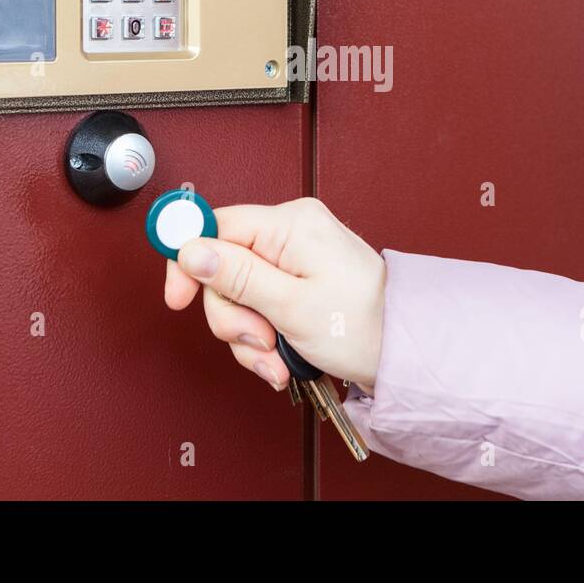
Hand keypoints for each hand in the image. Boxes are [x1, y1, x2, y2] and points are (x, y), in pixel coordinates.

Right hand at [163, 197, 385, 392]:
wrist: (404, 351)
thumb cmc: (364, 326)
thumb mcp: (291, 305)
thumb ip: (236, 275)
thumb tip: (190, 249)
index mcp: (290, 224)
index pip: (214, 226)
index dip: (189, 262)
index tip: (179, 299)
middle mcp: (290, 232)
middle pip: (222, 268)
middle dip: (233, 316)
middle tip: (259, 340)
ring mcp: (294, 258)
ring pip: (238, 294)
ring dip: (249, 336)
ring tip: (276, 357)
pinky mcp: (297, 281)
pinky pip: (259, 305)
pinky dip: (264, 337)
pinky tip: (281, 357)